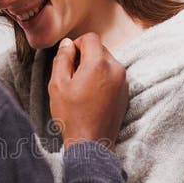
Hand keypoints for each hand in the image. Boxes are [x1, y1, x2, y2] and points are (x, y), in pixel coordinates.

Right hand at [48, 33, 127, 148]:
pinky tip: (92, 97)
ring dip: (94, 68)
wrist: (91, 144)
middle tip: (72, 76)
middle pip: (100, 49)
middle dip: (85, 56)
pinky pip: (113, 77)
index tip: (68, 59)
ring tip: (82, 88)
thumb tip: (67, 44)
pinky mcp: (126, 93)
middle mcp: (116, 68)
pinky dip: (103, 79)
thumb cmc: (72, 115)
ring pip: (107, 63)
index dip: (76, 44)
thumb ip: (62, 59)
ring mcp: (124, 82)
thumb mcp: (57, 85)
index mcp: (99, 63)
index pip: (90, 38)